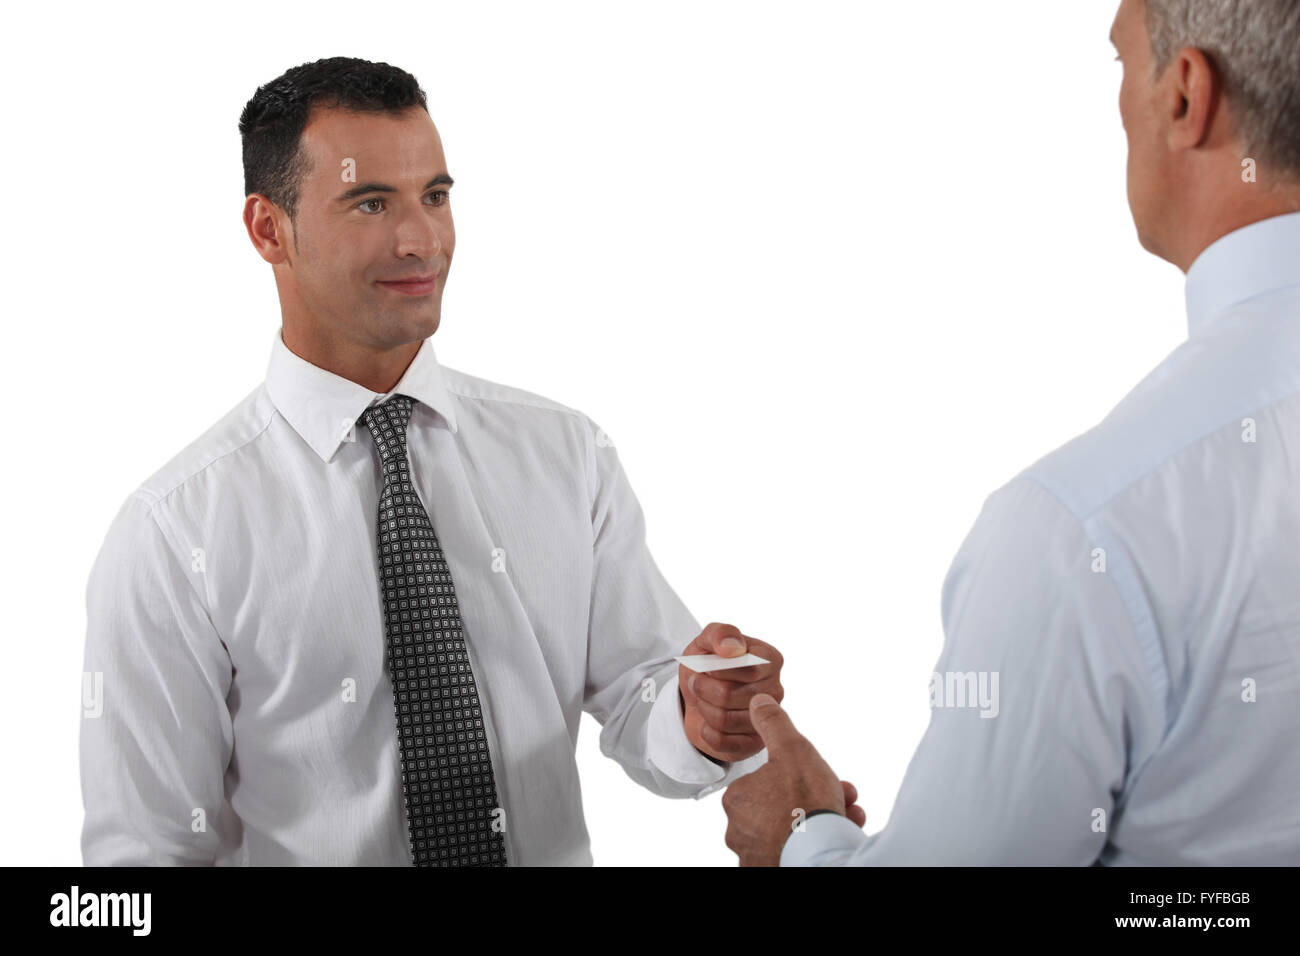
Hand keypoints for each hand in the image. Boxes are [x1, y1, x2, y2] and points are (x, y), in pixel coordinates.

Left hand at [678, 622, 783, 763]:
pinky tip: (707, 722)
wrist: (698, 697)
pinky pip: (722, 741)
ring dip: (703, 708)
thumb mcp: (706, 642)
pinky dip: (705, 731)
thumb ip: (720, 634)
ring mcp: (766, 720)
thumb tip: (732, 647)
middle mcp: (775, 690)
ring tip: (703, 700)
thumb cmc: (707, 665)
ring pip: (724, 719)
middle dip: (703, 689)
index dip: (717, 669)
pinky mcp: (753, 744)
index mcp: (770, 660)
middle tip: (696, 683)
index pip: (747, 669)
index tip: (706, 666)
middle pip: (730, 695)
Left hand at [721, 693, 862, 865]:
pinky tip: (838, 835)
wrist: (819, 856)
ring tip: (846, 816)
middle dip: (816, 797)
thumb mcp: (791, 750)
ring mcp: (755, 855)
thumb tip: (758, 702)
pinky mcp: (774, 870)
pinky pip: (797, 852)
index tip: (821, 775)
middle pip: (783, 806)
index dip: (800, 773)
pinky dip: (817, 842)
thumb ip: (773, 724)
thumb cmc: (804, 805)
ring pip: (793, 830)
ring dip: (821, 818)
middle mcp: (740, 830)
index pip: (770, 780)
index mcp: (738, 799)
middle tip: (840, 795)